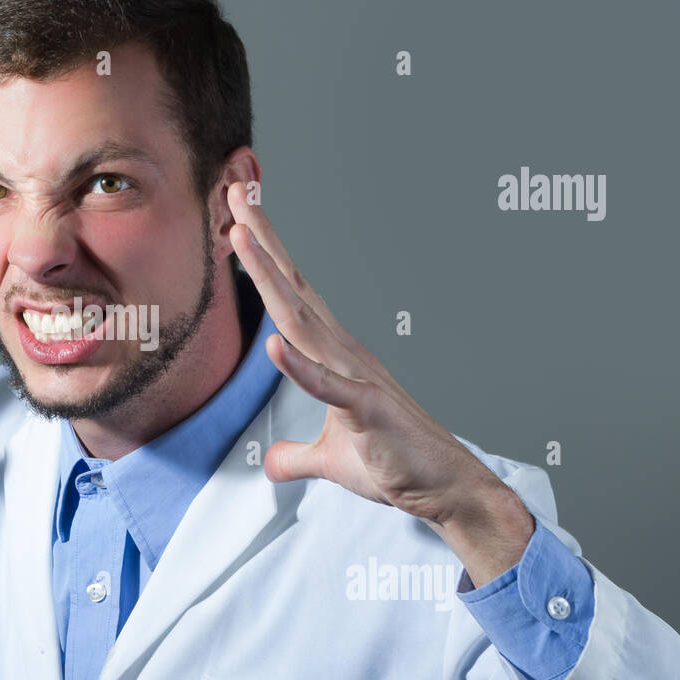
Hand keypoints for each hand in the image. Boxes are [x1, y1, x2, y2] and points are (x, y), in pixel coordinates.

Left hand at [226, 183, 532, 578]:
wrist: (445, 487)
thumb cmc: (394, 461)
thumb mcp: (330, 459)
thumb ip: (297, 455)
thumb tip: (272, 462)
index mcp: (333, 355)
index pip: (292, 296)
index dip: (264, 257)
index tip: (239, 218)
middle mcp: (343, 353)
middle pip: (293, 289)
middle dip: (262, 243)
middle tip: (235, 193)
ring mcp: (355, 377)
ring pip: (303, 321)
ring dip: (270, 279)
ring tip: (241, 237)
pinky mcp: (367, 410)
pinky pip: (329, 386)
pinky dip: (300, 366)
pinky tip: (274, 345)